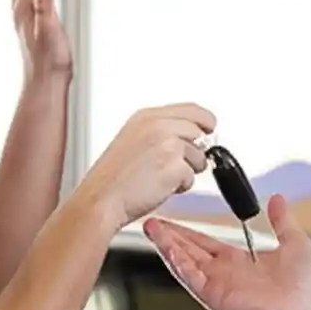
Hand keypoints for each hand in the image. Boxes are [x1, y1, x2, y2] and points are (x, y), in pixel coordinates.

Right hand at [76, 104, 216, 227]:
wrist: (101, 199)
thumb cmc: (112, 178)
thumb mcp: (132, 139)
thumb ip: (160, 132)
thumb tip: (188, 135)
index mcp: (147, 117)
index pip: (190, 109)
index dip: (204, 120)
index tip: (209, 128)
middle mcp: (158, 126)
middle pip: (199, 131)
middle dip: (194, 151)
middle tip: (177, 165)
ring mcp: (168, 144)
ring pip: (199, 156)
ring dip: (186, 171)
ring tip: (161, 178)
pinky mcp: (174, 165)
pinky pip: (192, 176)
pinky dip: (181, 186)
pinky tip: (160, 188)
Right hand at [143, 194, 310, 309]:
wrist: (304, 306)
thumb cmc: (301, 283)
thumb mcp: (292, 240)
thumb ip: (281, 220)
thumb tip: (277, 199)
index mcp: (234, 260)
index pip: (201, 242)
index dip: (183, 231)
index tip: (168, 221)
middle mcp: (222, 273)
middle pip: (186, 251)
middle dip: (167, 237)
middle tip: (150, 222)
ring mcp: (217, 285)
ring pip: (185, 263)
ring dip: (168, 248)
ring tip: (153, 232)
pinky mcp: (216, 297)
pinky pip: (193, 279)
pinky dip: (181, 266)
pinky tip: (171, 252)